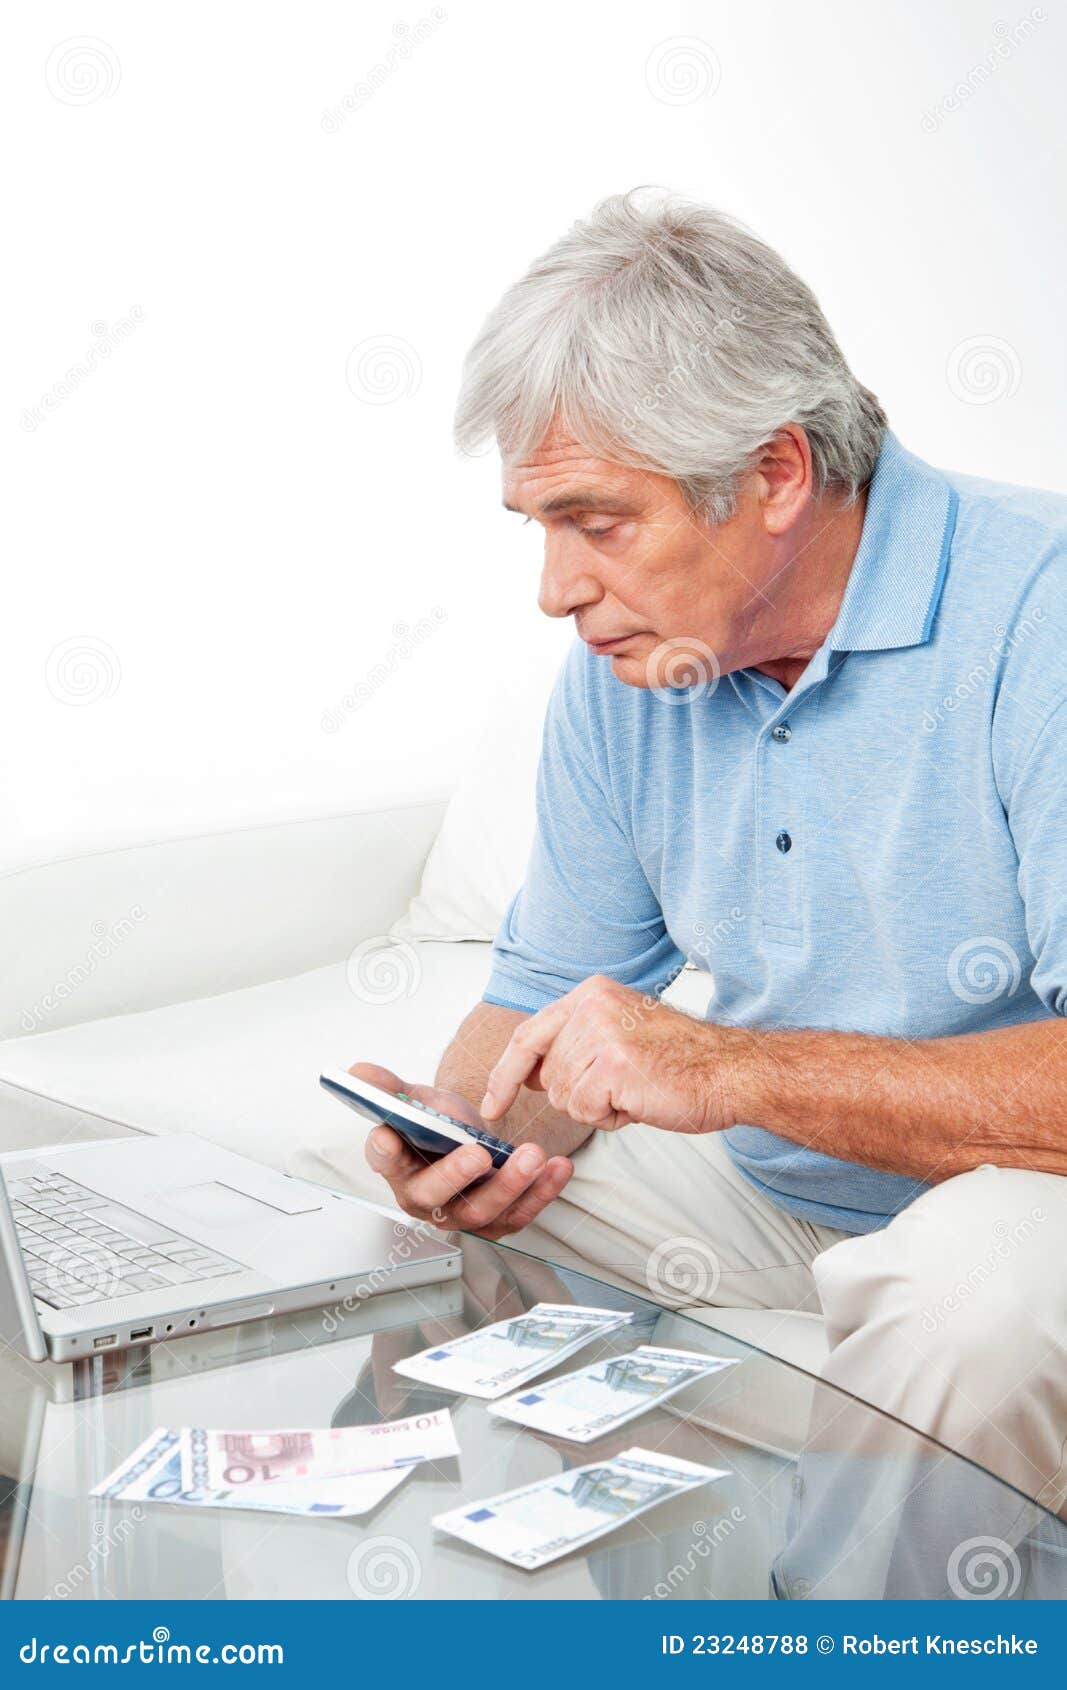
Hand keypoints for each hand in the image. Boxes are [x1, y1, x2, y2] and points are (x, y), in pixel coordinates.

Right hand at [349, 1063, 573, 1241]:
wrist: (471, 1144)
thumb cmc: (439, 1128)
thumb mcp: (417, 1100)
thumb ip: (391, 1087)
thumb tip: (358, 1070)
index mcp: (398, 1166)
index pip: (384, 1160)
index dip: (384, 1151)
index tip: (387, 1137)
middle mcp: (426, 1197)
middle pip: (436, 1195)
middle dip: (456, 1175)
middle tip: (477, 1153)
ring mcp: (462, 1213)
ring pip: (482, 1209)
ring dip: (510, 1184)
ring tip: (532, 1155)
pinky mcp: (497, 1220)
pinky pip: (520, 1213)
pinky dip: (542, 1192)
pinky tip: (558, 1168)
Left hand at [479, 976, 733, 1133]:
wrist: (730, 1071)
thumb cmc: (683, 1060)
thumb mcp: (619, 1033)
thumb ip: (571, 1045)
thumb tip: (525, 1073)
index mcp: (590, 993)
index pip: (527, 1035)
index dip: (504, 1074)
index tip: (491, 1103)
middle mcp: (591, 1005)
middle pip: (546, 1074)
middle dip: (578, 1094)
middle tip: (624, 1085)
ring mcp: (601, 1034)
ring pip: (563, 1095)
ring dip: (597, 1106)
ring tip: (636, 1088)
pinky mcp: (612, 1066)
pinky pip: (584, 1110)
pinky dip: (611, 1117)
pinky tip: (640, 1100)